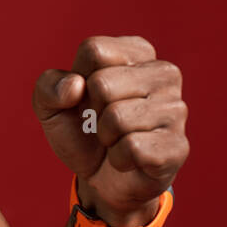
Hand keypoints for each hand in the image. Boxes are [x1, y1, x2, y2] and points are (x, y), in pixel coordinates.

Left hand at [32, 36, 187, 226]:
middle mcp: (164, 74)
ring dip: (105, 136)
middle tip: (101, 122)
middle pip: (103, 83)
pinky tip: (128, 158)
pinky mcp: (178, 145)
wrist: (98, 176)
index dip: (77, 81)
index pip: (94, 50)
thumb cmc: (80, 130)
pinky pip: (132, 148)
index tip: (86, 96)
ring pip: (117, 117)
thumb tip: (75, 85)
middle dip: (91, 110)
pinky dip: (119, 159)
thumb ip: (48, 86)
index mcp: (136, 52)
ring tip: (115, 139)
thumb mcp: (49, 105)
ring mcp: (176, 109)